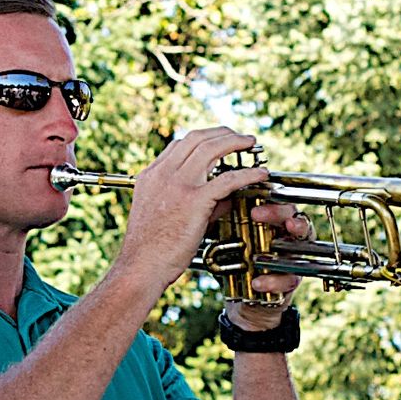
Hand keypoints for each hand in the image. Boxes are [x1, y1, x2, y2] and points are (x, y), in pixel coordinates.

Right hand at [112, 127, 267, 291]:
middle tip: (240, 137)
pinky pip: (228, 179)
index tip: (219, 142)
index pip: (179, 145)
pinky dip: (248, 173)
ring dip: (235, 142)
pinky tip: (260, 174)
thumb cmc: (150, 249)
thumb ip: (194, 202)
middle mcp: (162, 174)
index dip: (203, 139)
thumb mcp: (162, 216)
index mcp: (150, 176)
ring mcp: (178, 185)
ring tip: (251, 143)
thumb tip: (226, 198)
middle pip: (197, 138)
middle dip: (222, 133)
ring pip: (212, 148)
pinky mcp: (194, 200)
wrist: (141, 266)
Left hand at [226, 202, 309, 330]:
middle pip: (294, 219)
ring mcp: (294, 259)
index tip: (251, 197)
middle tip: (256, 214)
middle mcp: (290, 237)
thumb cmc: (243, 260)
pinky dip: (272, 281)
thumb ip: (230, 220)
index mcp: (278, 223)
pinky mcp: (292, 281)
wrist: (247, 294)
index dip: (269, 198)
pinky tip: (258, 282)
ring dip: (279, 250)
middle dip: (278, 214)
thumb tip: (214, 199)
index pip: (280, 204)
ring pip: (298, 248)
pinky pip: (288, 279)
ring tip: (260, 253)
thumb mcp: (234, 238)